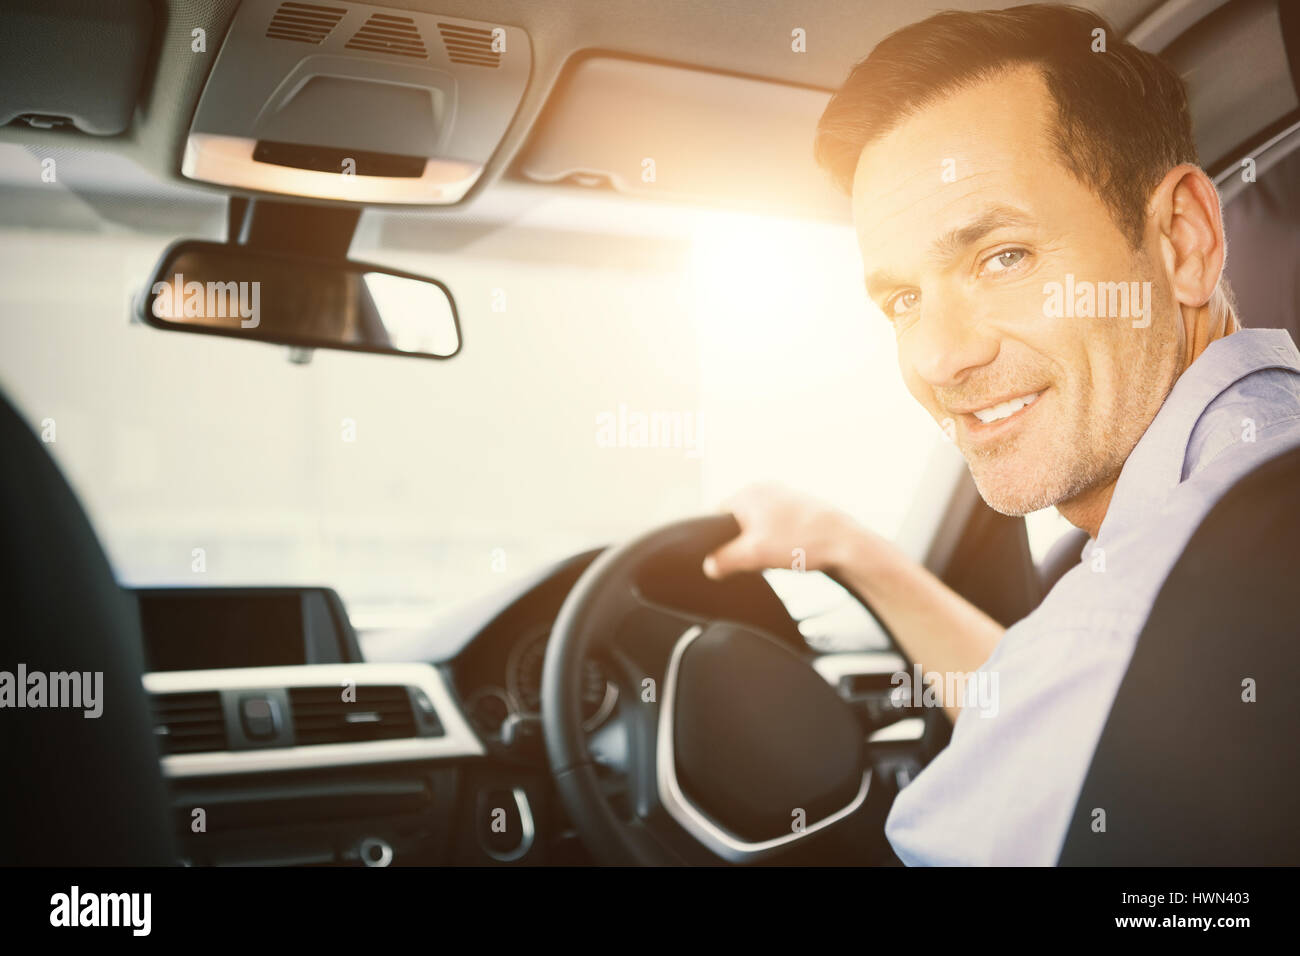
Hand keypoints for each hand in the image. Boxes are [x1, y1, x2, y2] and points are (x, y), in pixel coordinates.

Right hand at [702, 483, 862, 578]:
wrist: (846, 544)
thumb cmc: (801, 543)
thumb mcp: (752, 556)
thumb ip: (724, 561)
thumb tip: (710, 566)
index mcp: (749, 493)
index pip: (716, 515)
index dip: (717, 539)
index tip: (727, 557)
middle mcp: (766, 489)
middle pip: (738, 521)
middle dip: (742, 543)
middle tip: (754, 560)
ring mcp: (785, 497)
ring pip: (759, 525)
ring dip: (761, 543)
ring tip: (775, 557)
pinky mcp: (800, 508)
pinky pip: (777, 526)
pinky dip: (778, 541)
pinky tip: (790, 553)